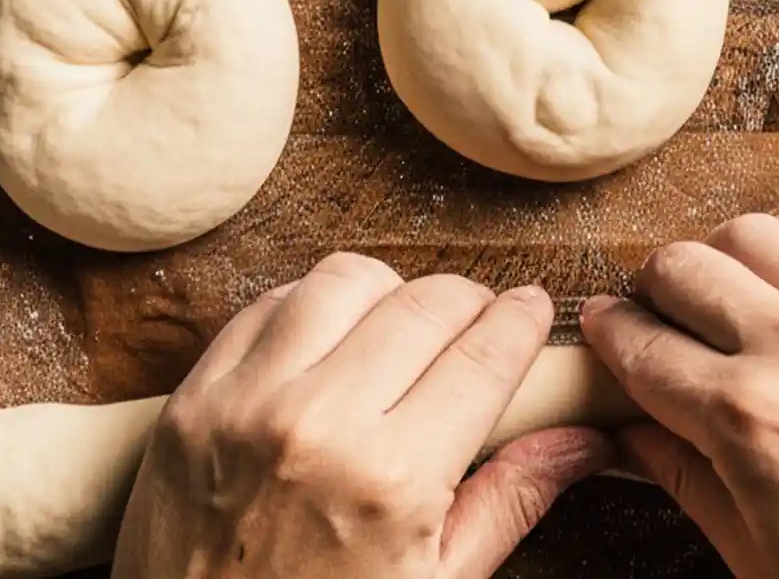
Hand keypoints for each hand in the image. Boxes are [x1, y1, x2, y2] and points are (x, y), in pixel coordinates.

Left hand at [113, 252, 611, 578]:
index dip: (523, 320)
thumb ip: (512, 500)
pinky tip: (334, 342)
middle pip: (426, 303)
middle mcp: (319, 424)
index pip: (484, 356)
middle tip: (481, 324)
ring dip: (392, 293)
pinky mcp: (194, 398)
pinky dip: (313, 306)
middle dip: (472, 301)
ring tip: (404, 329)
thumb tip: (583, 442)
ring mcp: (247, 403)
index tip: (536, 309)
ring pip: (346, 279)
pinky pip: (268, 304)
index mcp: (393, 480)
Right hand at [582, 211, 778, 578]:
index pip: (642, 348)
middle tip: (653, 310)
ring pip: (754, 233)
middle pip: (686, 270)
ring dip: (717, 251)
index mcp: (745, 420)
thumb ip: (683, 478)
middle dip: (651, 286)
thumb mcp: (758, 554)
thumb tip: (625, 436)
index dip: (606, 331)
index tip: (599, 325)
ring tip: (718, 284)